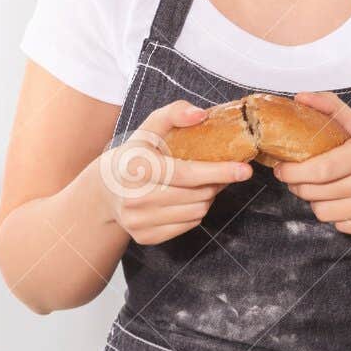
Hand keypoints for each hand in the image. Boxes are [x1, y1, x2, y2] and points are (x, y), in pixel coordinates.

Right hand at [99, 99, 251, 245]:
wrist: (106, 188)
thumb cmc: (136, 154)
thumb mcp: (150, 128)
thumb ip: (174, 113)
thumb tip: (201, 114)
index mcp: (136, 167)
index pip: (186, 174)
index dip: (218, 172)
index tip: (244, 170)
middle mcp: (134, 198)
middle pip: (196, 195)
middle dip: (216, 183)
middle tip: (221, 172)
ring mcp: (137, 221)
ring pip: (196, 212)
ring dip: (208, 197)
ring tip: (202, 184)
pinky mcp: (144, 237)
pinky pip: (188, 226)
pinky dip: (196, 212)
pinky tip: (188, 198)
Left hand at [273, 90, 350, 235]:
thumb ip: (333, 110)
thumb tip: (301, 96)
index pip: (320, 168)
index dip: (293, 172)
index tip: (281, 169)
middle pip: (318, 192)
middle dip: (299, 187)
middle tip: (297, 179)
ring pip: (327, 212)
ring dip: (316, 203)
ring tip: (322, 191)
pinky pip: (345, 226)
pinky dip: (337, 216)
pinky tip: (345, 203)